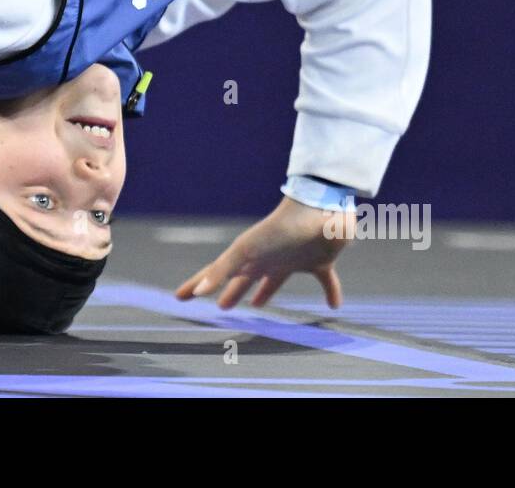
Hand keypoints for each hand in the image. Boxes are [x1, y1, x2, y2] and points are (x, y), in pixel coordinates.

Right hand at [175, 197, 356, 309]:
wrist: (318, 207)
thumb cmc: (279, 228)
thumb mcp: (246, 250)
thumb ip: (222, 272)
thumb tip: (198, 293)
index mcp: (248, 256)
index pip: (217, 273)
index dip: (198, 284)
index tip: (180, 297)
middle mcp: (268, 258)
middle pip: (246, 279)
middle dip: (233, 292)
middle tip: (222, 307)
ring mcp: (293, 259)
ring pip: (276, 280)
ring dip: (266, 292)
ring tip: (257, 304)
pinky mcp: (320, 261)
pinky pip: (325, 280)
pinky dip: (330, 292)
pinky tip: (334, 305)